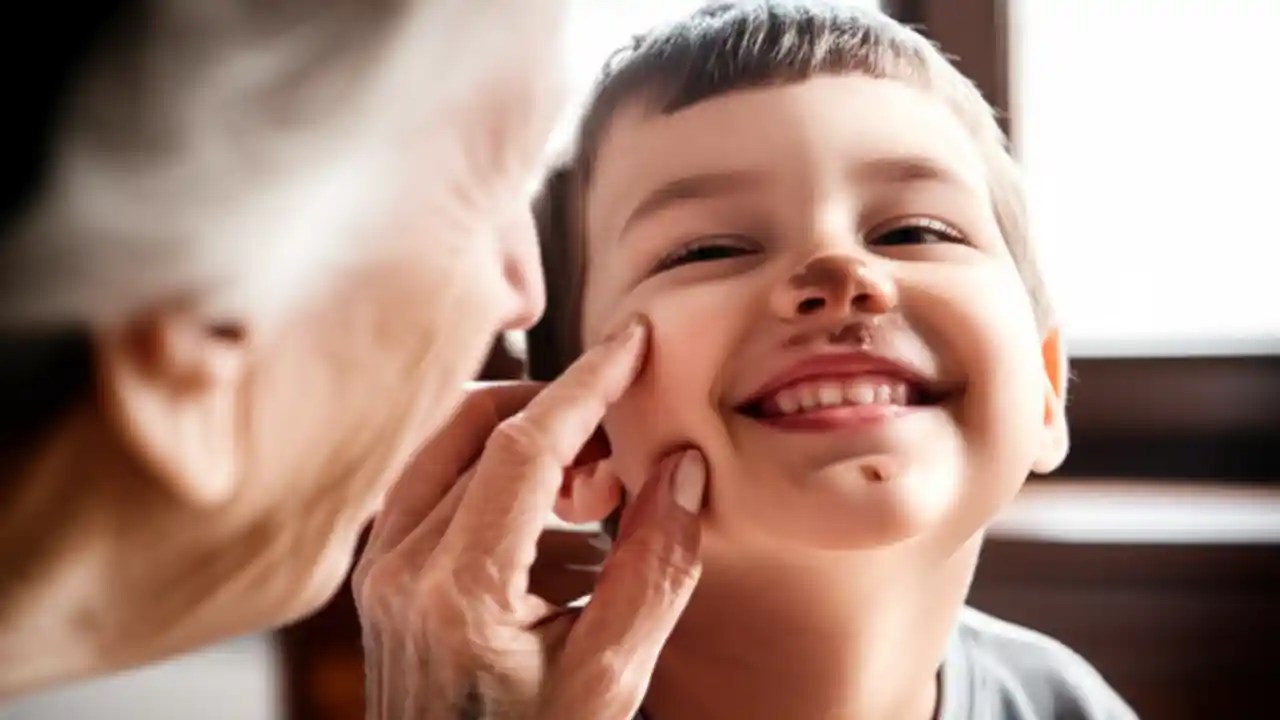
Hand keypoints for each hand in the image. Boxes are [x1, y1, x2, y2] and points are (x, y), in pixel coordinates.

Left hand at [353, 322, 706, 718]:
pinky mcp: (381, 578)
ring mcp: (380, 572)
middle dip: (554, 407)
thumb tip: (679, 467)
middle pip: (475, 423)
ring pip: (448, 447)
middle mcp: (401, 568)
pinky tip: (556, 538)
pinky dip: (495, 482)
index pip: (523, 445)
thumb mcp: (610, 681)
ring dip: (524, 443)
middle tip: (617, 442)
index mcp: (458, 593)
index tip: (633, 344)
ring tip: (593, 498)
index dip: (587, 383)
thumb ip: (654, 570)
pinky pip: (433, 487)